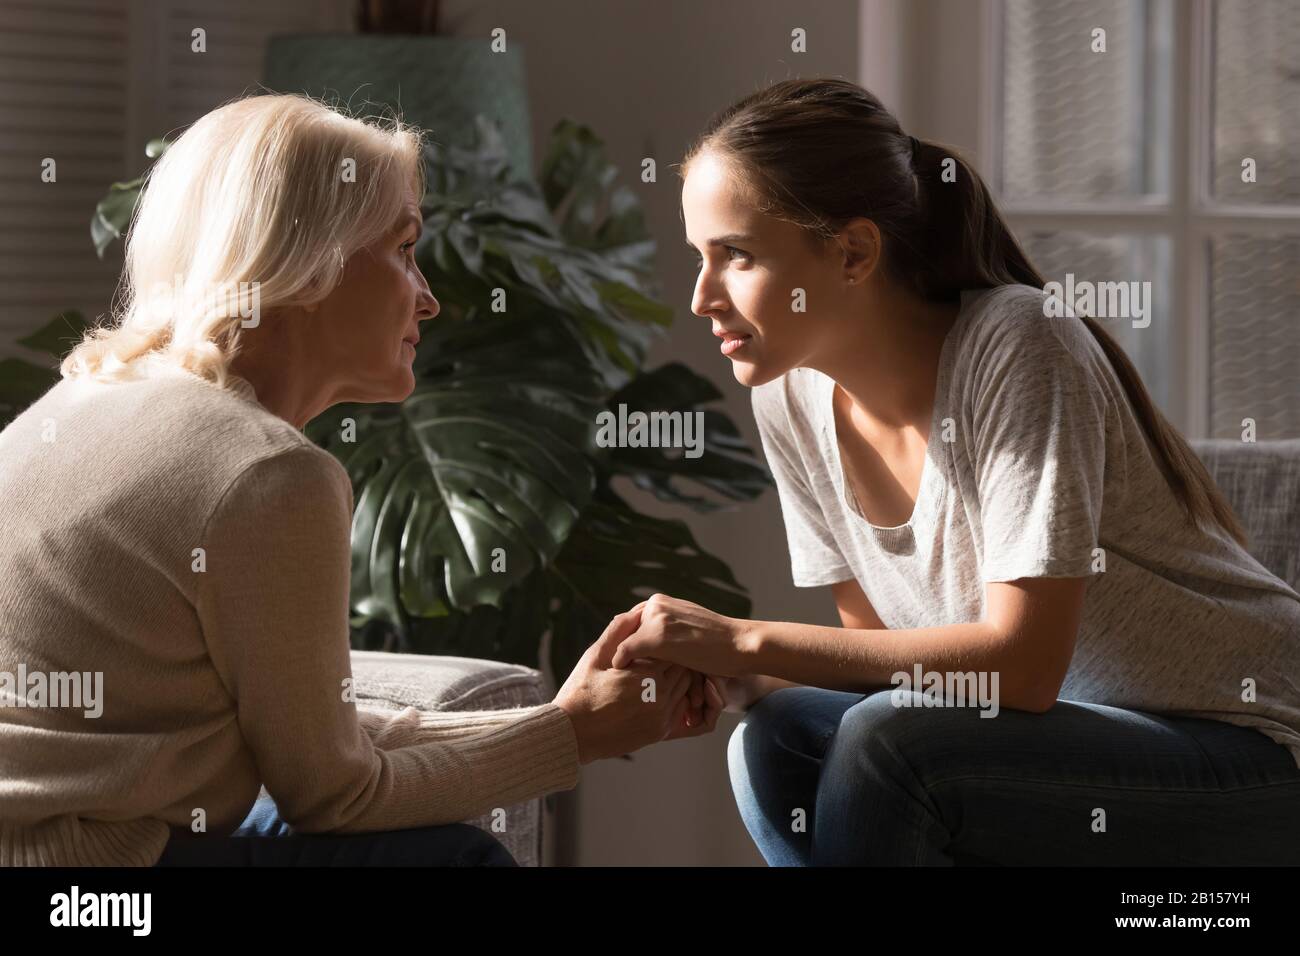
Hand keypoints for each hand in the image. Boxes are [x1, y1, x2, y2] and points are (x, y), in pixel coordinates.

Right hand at [554, 606, 718, 762]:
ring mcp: (662, 717)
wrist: (572, 734)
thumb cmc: (581, 692)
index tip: (654, 642)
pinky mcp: (659, 732)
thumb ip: (619, 632)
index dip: (665, 644)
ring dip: (676, 680)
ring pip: (686, 690)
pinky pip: (679, 710)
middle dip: (675, 661)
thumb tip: (637, 611)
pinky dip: (674, 699)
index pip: (674, 651)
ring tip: (656, 674)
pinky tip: (654, 693)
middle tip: (660, 656)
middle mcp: (661, 697)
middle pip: (685, 670)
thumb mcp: (595, 656)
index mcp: (647, 675)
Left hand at [609, 593, 750, 675]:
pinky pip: (624, 652)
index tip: (622, 661)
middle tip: (615, 671)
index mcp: (661, 601)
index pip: (630, 621)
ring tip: (618, 677)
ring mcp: (654, 619)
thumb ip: (667, 628)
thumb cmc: (719, 642)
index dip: (625, 642)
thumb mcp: (687, 627)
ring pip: (622, 642)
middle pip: (623, 630)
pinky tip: (622, 676)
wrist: (740, 644)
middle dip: (619, 650)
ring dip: (621, 660)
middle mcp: (655, 604)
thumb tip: (647, 643)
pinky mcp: (654, 637)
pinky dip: (621, 665)